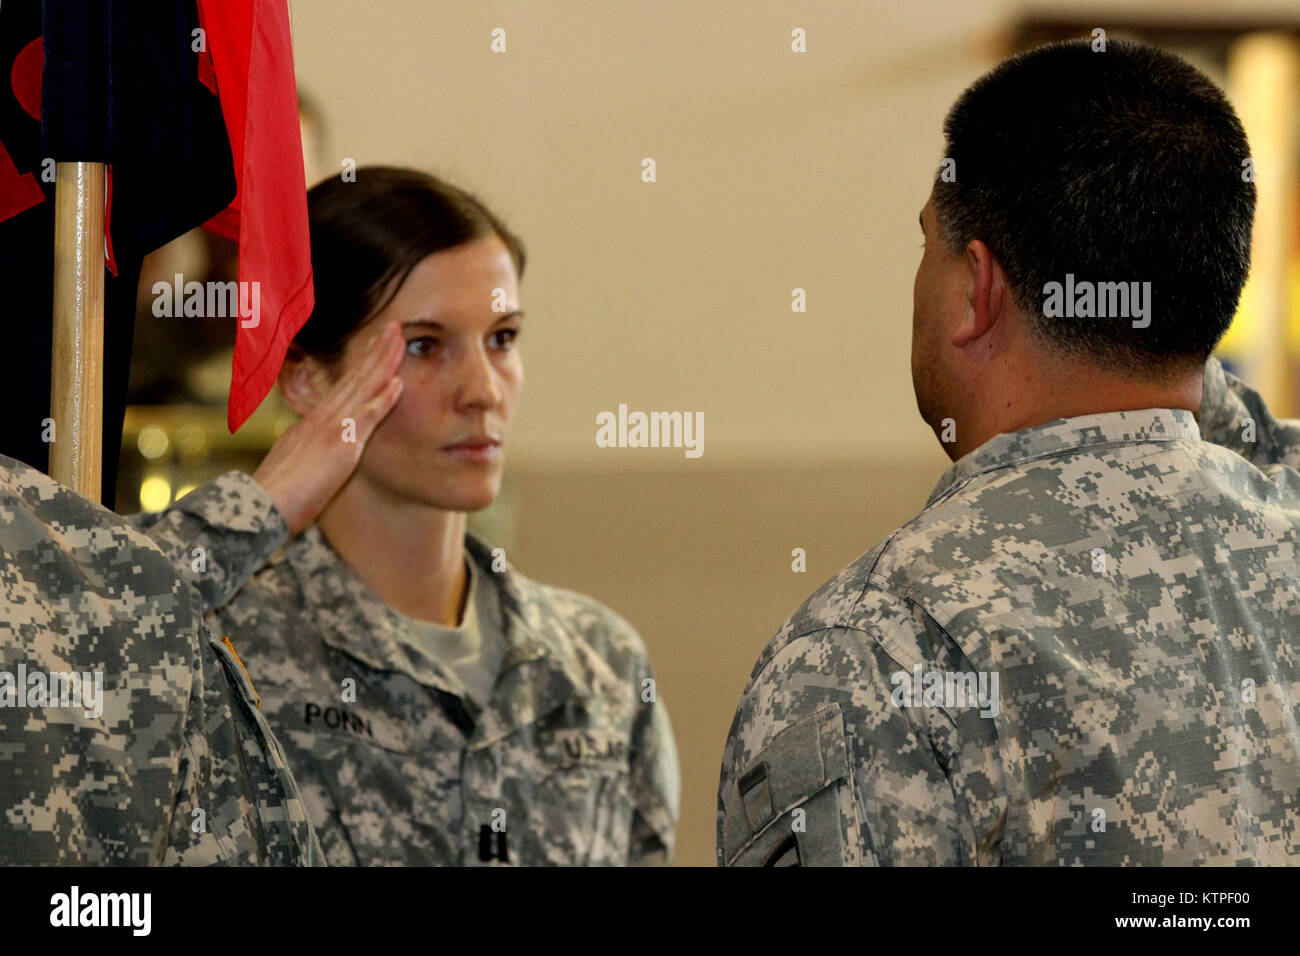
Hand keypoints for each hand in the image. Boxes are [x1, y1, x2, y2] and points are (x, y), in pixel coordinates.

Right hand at [252, 321, 404, 533]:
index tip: (377, 346)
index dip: (362, 366)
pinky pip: (364, 418)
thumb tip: (314, 452)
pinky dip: (382, 399)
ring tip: (400, 338)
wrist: (258, 507)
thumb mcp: (293, 465)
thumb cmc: (275, 496)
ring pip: (361, 388)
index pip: (343, 388)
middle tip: (394, 326)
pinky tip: (398, 382)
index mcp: (312, 423)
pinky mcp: (337, 446)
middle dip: (376, 351)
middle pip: (354, 378)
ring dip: (383, 362)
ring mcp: (329, 429)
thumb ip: (306, 453)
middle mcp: (321, 419)